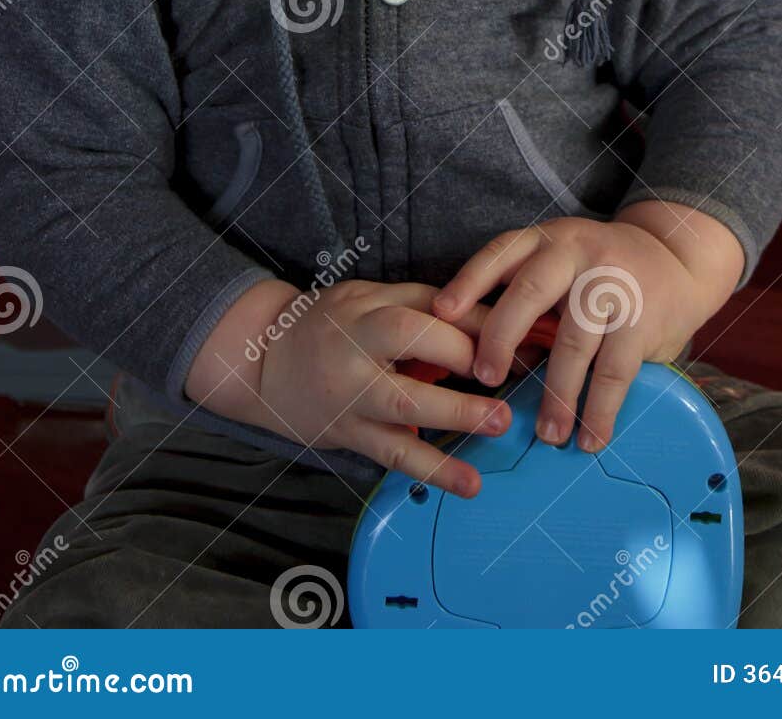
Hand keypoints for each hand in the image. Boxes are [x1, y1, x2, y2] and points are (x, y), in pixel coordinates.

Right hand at [256, 278, 512, 496]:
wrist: (263, 360)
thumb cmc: (330, 324)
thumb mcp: (372, 298)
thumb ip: (427, 306)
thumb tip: (495, 321)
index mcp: (368, 310)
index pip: (426, 309)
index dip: (474, 325)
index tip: (518, 337)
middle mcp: (358, 349)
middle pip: (413, 343)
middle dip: (465, 358)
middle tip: (509, 373)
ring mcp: (352, 396)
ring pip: (406, 405)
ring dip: (457, 416)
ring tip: (500, 424)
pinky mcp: (351, 435)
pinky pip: (395, 454)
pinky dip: (434, 470)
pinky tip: (469, 484)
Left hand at [430, 219, 710, 452]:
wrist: (677, 258)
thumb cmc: (602, 271)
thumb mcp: (563, 261)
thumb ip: (528, 293)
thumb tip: (485, 356)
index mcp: (548, 240)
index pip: (500, 253)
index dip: (468, 282)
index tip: (440, 315)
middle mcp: (577, 254)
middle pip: (529, 292)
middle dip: (500, 338)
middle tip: (484, 379)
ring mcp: (612, 286)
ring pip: (573, 343)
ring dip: (557, 394)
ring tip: (546, 434)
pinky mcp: (642, 321)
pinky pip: (615, 372)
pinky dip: (600, 410)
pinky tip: (589, 438)